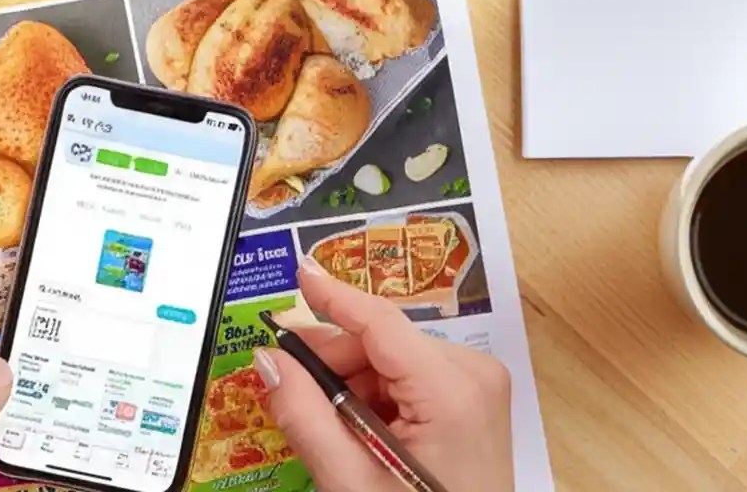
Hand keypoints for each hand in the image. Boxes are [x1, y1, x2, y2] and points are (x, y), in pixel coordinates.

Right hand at [255, 257, 514, 491]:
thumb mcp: (350, 481)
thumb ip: (305, 415)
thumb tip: (267, 359)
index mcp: (452, 392)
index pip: (381, 323)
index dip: (334, 297)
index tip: (299, 274)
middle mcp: (474, 375)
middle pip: (382, 342)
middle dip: (332, 364)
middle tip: (290, 392)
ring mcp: (479, 385)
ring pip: (391, 360)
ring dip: (353, 386)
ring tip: (336, 433)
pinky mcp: (474, 398)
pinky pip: (410, 378)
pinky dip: (377, 398)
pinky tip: (364, 434)